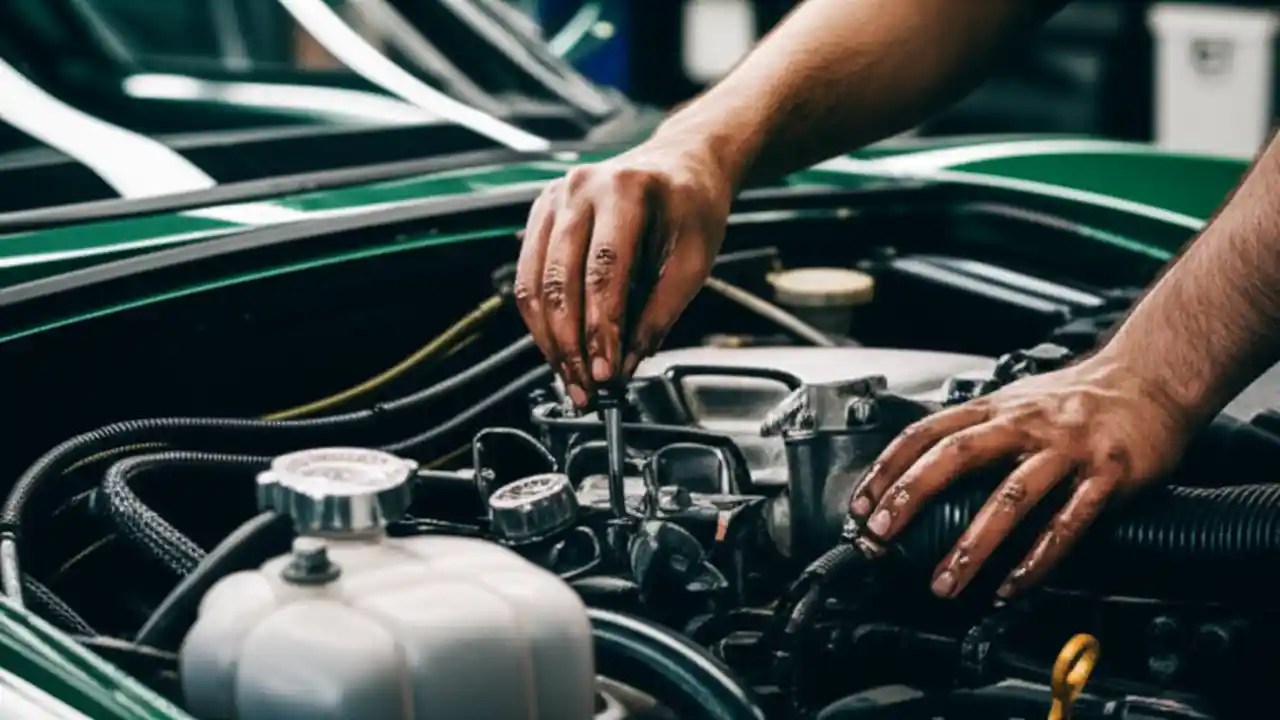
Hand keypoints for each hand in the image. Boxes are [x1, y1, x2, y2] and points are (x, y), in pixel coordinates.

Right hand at [514, 137, 733, 406]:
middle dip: (570, 345)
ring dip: (550, 340)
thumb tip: (626, 365)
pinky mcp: (542, 215)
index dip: (601, 330)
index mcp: (626, 191)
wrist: (681, 162)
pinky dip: (540, 321)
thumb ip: (660, 314)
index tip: (606, 373)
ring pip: (535, 284)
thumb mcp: (694, 260)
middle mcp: (581, 189)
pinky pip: (528, 277)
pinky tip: (558, 349)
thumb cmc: (692, 205)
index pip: (604, 273)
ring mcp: (554, 199)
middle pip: (560, 281)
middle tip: (585, 388)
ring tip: (570, 378)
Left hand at [849, 354, 1195, 599]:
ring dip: (973, 544)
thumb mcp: (1016, 402)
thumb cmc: (1078, 398)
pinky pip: (1069, 521)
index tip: (861, 505)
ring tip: (946, 582)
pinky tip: (1014, 584)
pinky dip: (1038, 558)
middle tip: (882, 535)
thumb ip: (975, 430)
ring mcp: (1066, 448)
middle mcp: (1024, 424)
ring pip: (1011, 496)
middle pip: (956, 456)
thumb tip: (920, 465)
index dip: (888, 468)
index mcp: (995, 408)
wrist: (1153, 376)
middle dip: (912, 496)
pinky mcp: (1108, 473)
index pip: (926, 432)